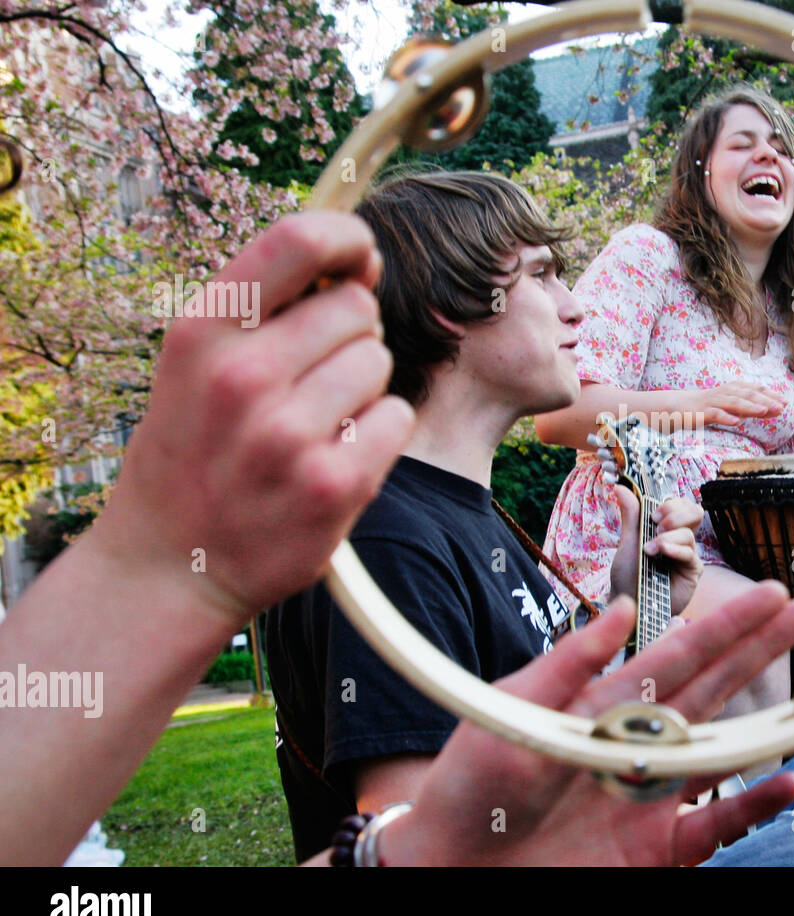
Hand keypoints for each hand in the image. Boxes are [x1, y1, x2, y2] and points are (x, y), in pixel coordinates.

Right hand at [90, 213, 415, 632]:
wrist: (168, 569)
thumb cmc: (192, 453)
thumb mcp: (194, 366)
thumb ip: (263, 310)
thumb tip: (357, 261)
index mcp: (201, 333)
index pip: (298, 238)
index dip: (347, 238)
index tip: (357, 260)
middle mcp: (242, 377)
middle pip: (357, 307)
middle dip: (349, 335)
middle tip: (311, 380)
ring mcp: (288, 435)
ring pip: (380, 361)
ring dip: (362, 388)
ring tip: (314, 426)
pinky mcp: (333, 485)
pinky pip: (396, 418)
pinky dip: (378, 434)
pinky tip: (335, 459)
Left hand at [387, 584, 793, 865]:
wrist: (452, 865)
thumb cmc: (470, 786)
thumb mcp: (512, 713)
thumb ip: (568, 665)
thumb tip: (621, 608)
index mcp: (605, 703)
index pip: (679, 655)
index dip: (727, 625)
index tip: (770, 593)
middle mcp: (637, 743)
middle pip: (713, 689)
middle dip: (759, 652)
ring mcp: (649, 795)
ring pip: (725, 752)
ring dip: (771, 723)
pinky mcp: (653, 847)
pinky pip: (714, 826)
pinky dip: (751, 808)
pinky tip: (786, 784)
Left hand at [609, 487, 703, 615]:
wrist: (628, 602)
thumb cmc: (629, 575)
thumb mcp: (628, 541)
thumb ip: (630, 515)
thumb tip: (619, 486)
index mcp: (667, 528)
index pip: (682, 504)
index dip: (671, 503)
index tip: (652, 514)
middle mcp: (681, 539)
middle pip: (694, 511)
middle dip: (674, 513)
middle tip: (656, 525)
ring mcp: (688, 555)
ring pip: (688, 533)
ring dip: (666, 537)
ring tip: (650, 550)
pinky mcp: (693, 572)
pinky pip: (690, 554)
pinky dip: (674, 549)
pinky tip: (661, 553)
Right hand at [688, 381, 785, 427]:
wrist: (680, 407)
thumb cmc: (710, 407)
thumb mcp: (733, 407)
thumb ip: (752, 408)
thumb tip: (774, 409)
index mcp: (734, 389)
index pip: (755, 390)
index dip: (771, 395)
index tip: (786, 402)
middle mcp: (726, 392)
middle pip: (748, 395)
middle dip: (765, 401)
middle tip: (780, 407)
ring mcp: (713, 401)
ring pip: (734, 402)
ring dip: (750, 406)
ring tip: (764, 411)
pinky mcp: (702, 412)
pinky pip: (715, 414)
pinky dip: (726, 417)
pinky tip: (736, 422)